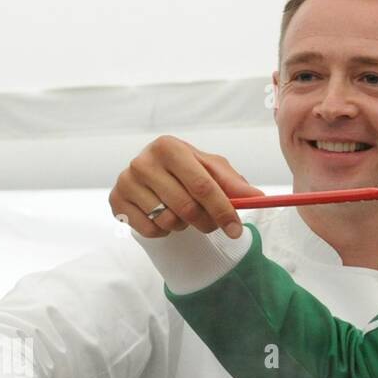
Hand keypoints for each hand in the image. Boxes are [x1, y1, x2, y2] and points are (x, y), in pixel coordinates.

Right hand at [109, 135, 261, 239]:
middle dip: (206, 222)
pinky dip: (164, 231)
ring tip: (182, 213)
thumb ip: (235, 185)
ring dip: (183, 225)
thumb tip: (260, 199)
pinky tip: (163, 217)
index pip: (202, 185)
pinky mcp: (116, 202)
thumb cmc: (187, 172)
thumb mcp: (213, 172)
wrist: (152, 177)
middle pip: (186, 207)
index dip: (223, 210)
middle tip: (211, 224)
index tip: (236, 229)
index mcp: (169, 147)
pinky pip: (150, 230)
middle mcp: (143, 161)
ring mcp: (126, 181)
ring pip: (168, 221)